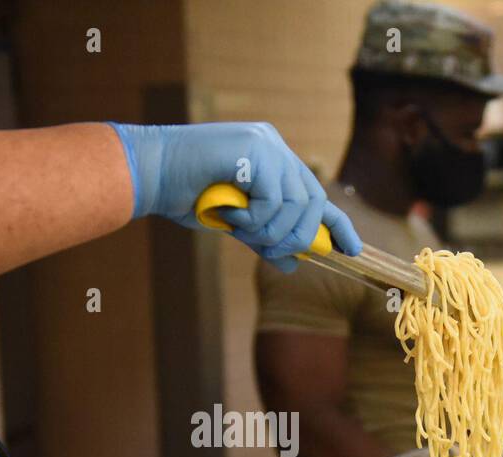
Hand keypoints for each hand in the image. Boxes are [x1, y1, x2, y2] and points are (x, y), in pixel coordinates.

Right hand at [107, 122, 361, 270]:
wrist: (151, 174)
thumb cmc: (185, 195)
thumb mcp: (235, 224)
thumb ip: (264, 238)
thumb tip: (292, 264)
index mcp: (273, 160)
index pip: (316, 193)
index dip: (337, 223)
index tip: (352, 249)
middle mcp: (275, 147)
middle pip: (313, 201)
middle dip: (297, 236)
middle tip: (269, 251)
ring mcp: (267, 145)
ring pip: (296, 205)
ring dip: (269, 231)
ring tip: (237, 229)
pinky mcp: (256, 150)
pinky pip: (274, 201)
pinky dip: (253, 220)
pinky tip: (228, 214)